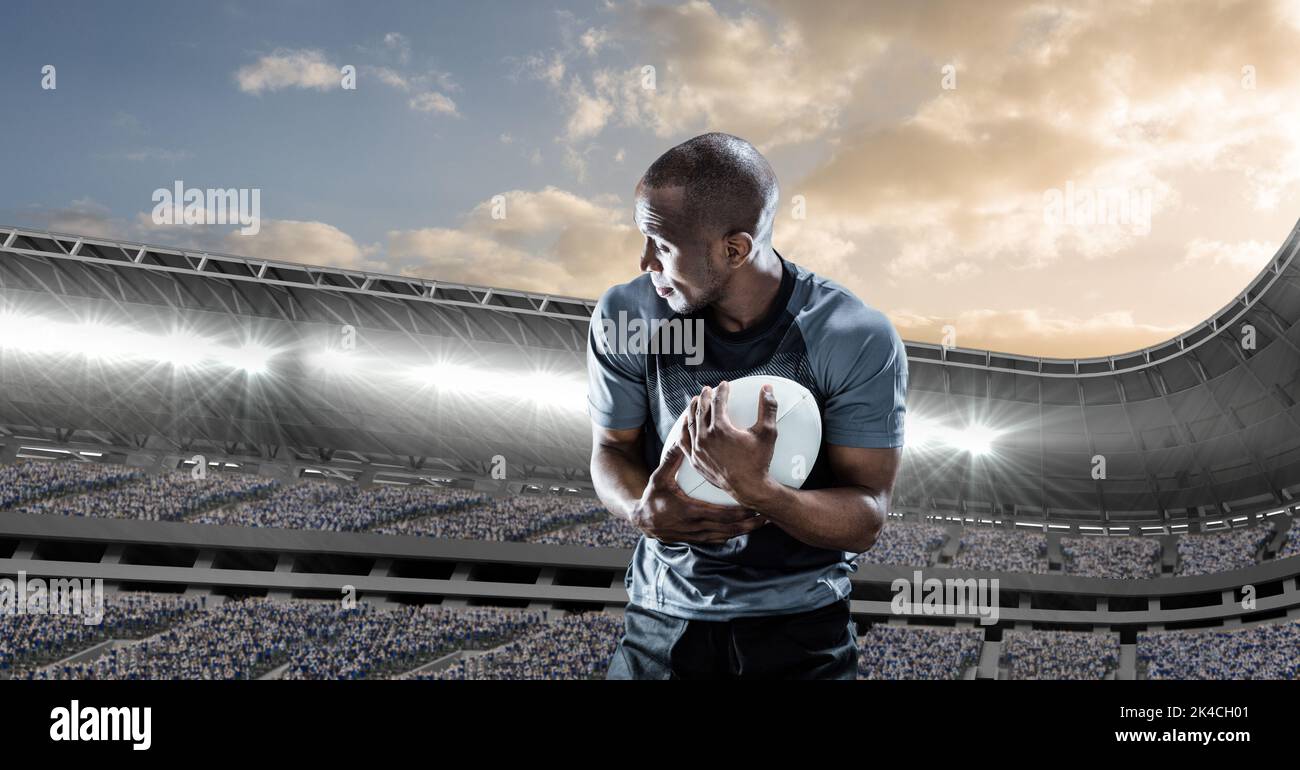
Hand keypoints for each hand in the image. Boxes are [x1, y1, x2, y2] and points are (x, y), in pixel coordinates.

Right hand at [630, 440, 767, 544]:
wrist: (642, 520)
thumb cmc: (652, 498)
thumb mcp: (659, 478)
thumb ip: (671, 460)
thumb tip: (681, 439)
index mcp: (689, 511)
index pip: (720, 514)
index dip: (739, 513)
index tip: (754, 506)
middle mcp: (695, 526)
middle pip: (729, 528)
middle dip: (749, 524)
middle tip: (767, 517)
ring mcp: (697, 535)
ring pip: (726, 536)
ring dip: (745, 531)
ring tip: (761, 524)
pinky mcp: (696, 539)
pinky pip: (718, 539)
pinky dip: (733, 535)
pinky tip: (745, 531)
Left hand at [682, 381, 779, 505]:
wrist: (749, 487)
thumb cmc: (759, 461)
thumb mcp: (767, 433)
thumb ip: (768, 408)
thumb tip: (767, 388)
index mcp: (721, 429)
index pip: (718, 402)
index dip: (722, 391)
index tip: (724, 385)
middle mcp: (705, 438)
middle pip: (701, 410)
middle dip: (705, 397)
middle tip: (708, 389)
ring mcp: (698, 449)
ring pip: (690, 423)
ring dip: (692, 409)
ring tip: (695, 401)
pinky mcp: (695, 460)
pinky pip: (683, 440)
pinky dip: (684, 429)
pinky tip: (686, 423)